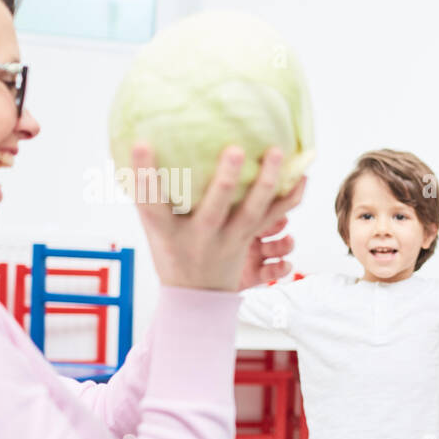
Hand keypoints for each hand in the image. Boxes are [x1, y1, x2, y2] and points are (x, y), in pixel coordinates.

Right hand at [133, 143, 306, 291]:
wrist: (197, 298)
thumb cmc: (171, 251)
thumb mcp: (153, 227)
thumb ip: (148, 193)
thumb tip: (135, 141)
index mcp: (167, 232)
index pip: (149, 202)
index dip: (144, 173)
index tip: (142, 142)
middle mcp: (200, 237)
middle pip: (214, 209)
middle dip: (225, 180)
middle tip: (235, 149)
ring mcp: (229, 241)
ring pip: (252, 213)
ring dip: (267, 182)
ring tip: (277, 152)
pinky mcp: (250, 240)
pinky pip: (274, 218)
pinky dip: (290, 198)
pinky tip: (303, 176)